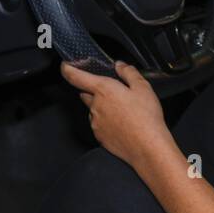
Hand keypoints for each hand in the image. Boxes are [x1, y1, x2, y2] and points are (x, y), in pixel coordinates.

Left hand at [60, 59, 179, 171]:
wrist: (147, 146)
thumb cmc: (146, 117)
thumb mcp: (143, 87)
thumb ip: (129, 73)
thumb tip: (120, 66)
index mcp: (103, 90)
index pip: (76, 77)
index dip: (68, 69)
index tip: (66, 66)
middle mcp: (95, 106)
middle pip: (86, 94)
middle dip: (94, 91)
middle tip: (112, 92)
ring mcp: (95, 123)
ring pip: (93, 110)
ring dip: (102, 108)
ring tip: (124, 111)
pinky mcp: (99, 136)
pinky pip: (98, 124)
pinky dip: (106, 122)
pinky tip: (122, 123)